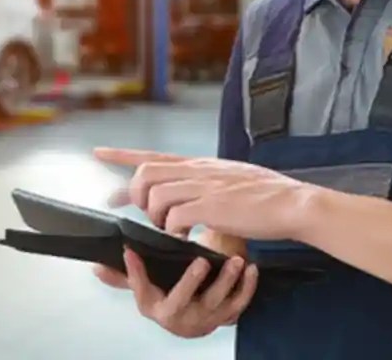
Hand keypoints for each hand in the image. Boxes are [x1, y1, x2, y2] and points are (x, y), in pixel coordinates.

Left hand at [94, 147, 317, 240]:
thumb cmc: (267, 196)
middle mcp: (197, 171)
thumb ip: (205, 183)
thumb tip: (188, 196)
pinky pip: (174, 218)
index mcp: (200, 165)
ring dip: (155, 216)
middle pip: (146, 172)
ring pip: (156, 195)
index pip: (153, 154)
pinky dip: (173, 231)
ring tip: (171, 230)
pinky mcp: (211, 208)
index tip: (98, 153)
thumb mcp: (230, 180)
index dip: (122, 155)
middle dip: (135, 194)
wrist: (293, 203)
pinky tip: (186, 239)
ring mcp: (203, 188)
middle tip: (143, 214)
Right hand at [94, 249, 257, 338]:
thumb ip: (124, 277)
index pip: (143, 290)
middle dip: (192, 281)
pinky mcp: (226, 316)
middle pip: (185, 300)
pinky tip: (250, 269)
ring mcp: (206, 318)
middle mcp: (180, 317)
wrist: (192, 323)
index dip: (135, 272)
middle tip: (200, 260)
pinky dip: (247, 288)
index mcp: (157, 308)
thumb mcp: (146, 290)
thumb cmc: (167, 298)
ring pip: (218, 302)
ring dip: (227, 281)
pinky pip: (239, 304)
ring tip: (234, 260)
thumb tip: (96, 268)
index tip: (130, 251)